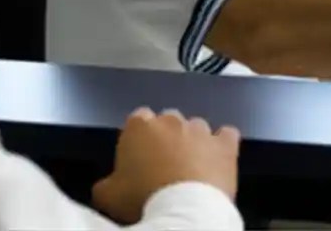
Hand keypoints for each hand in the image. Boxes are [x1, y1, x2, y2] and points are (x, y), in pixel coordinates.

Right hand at [92, 108, 240, 223]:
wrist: (183, 212)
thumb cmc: (143, 199)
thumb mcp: (107, 196)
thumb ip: (105, 183)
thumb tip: (106, 185)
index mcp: (139, 126)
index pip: (137, 120)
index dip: (137, 139)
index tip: (136, 157)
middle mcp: (171, 120)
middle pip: (167, 121)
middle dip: (165, 138)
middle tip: (161, 165)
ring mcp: (201, 129)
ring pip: (196, 127)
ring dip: (192, 142)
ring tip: (188, 168)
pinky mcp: (225, 144)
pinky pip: (226, 135)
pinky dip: (222, 144)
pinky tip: (217, 158)